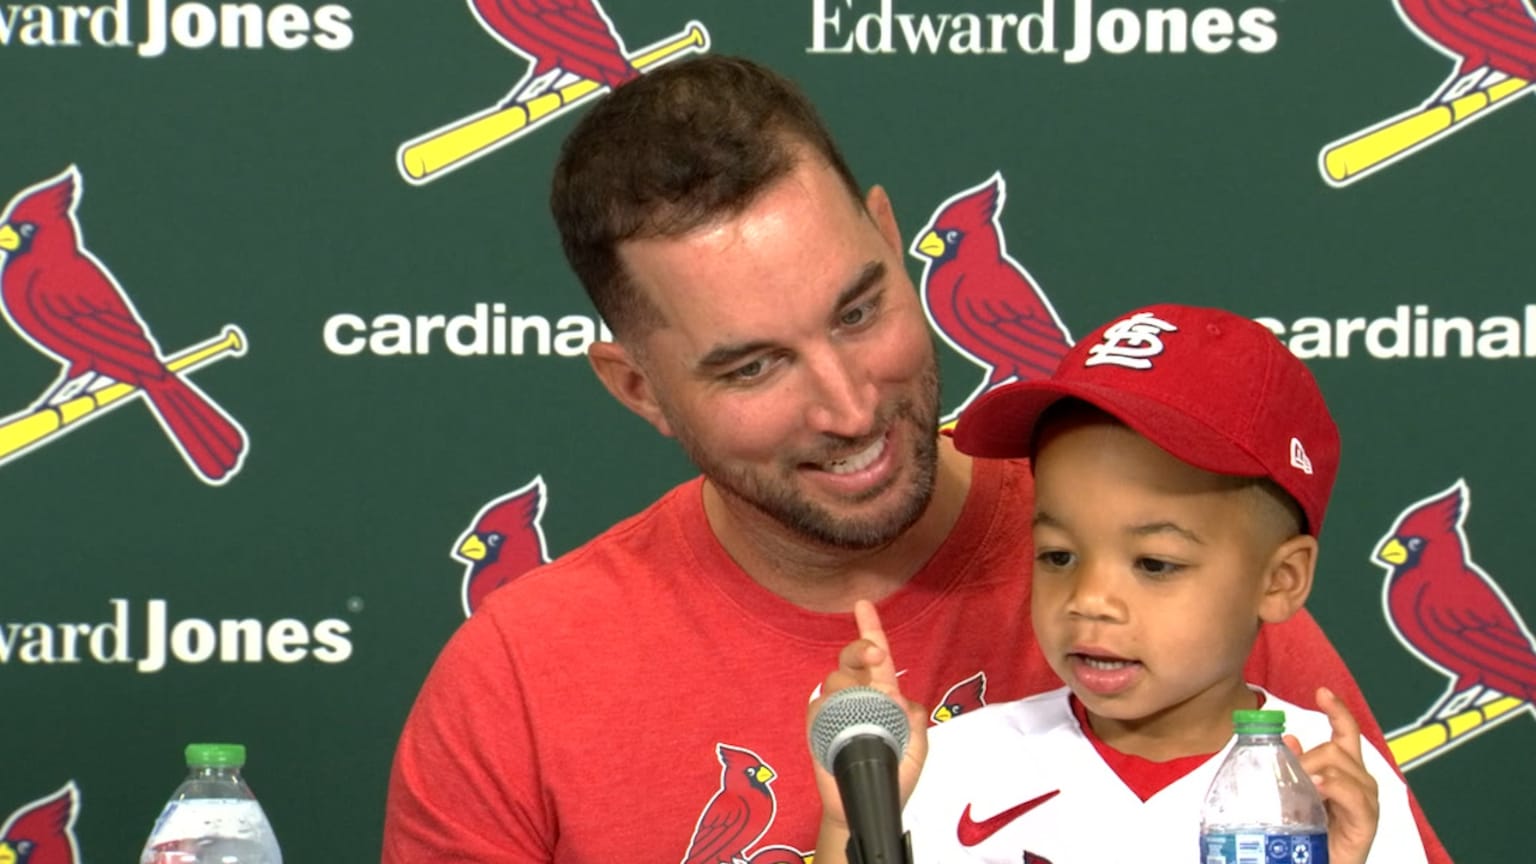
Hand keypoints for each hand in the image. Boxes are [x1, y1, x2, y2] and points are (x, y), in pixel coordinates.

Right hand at [806, 601, 929, 854]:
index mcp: (884, 695)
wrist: (866, 806)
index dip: (871, 629)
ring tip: (862, 717)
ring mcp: (835, 709)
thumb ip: (914, 721)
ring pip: (834, 678)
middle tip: (874, 656)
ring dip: (849, 686)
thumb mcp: (917, 748)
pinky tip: (835, 719)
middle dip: (860, 648)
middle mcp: (858, 695)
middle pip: (851, 658)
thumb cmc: (894, 776)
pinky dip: (826, 706)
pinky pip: (816, 705)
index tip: (864, 604)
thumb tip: (902, 699)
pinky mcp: (817, 725)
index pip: (878, 656)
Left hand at [1284, 687, 1378, 863]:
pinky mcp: (1366, 824)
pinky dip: (1334, 787)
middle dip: (1308, 756)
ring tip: (1298, 786)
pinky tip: (1317, 788)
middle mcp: (1359, 784)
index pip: (1345, 734)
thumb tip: (1289, 740)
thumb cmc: (1307, 835)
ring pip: (1342, 767)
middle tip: (1286, 775)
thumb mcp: (1294, 795)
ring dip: (1314, 770)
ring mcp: (1365, 803)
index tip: (1322, 692)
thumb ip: (1293, 768)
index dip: (1337, 710)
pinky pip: (1354, 795)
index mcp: (1343, 773)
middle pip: (1337, 749)